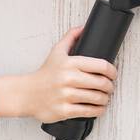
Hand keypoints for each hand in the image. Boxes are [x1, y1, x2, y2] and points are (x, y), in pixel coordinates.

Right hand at [0, 27, 117, 122]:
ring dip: (105, 99)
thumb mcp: (56, 52)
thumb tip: (83, 28)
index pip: (101, 65)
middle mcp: (68, 79)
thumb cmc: (45, 74)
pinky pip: (88, 112)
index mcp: (70, 63)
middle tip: (109, 87)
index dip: (112, 71)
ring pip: (97, 98)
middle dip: (109, 86)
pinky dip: (98, 110)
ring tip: (105, 97)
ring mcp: (66, 95)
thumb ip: (70, 38)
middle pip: (101, 83)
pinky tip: (98, 108)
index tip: (113, 74)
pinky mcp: (64, 110)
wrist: (26, 93)